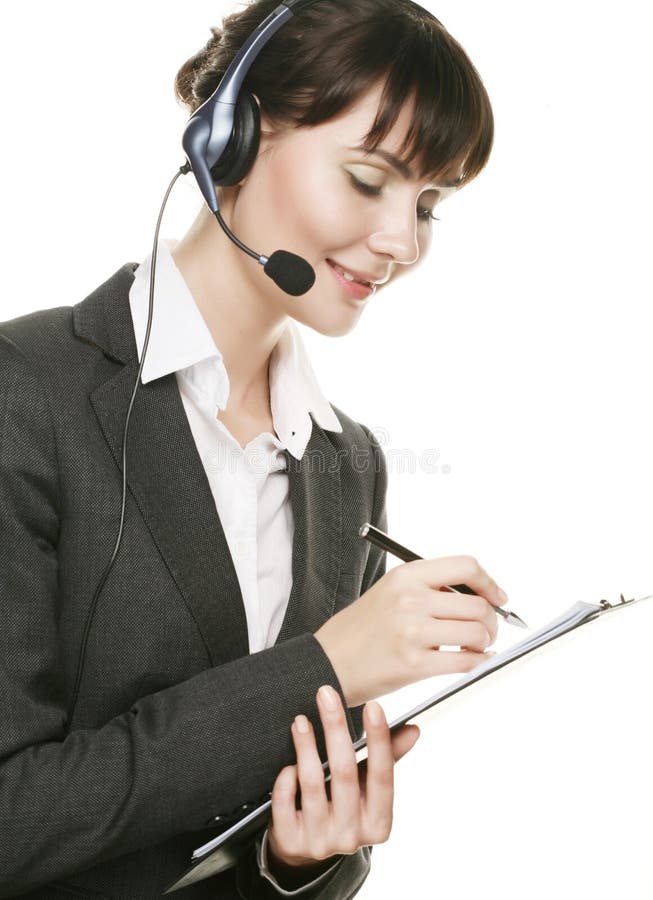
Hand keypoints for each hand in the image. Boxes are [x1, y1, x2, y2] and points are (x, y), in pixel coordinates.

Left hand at [266, 684, 418, 879]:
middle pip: (345, 773)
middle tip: (326, 694)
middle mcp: (352, 836)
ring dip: (306, 746)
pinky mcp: (291, 841)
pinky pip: (285, 800)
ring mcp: (320, 841)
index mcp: (378, 823)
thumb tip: (413, 729)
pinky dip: (286, 777)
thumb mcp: (367, 789)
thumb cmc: (343, 807)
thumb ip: (387, 759)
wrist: (306, 848)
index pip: (383, 776)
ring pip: (313, 783)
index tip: (373, 706)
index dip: (379, 740)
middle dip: (335, 728)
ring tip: (301, 720)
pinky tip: (288, 763)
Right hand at [315, 556, 506, 705]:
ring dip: (485, 642)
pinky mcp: (414, 663)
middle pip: (477, 604)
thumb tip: (479, 594)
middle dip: (491, 620)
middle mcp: (409, 599)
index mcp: (406, 575)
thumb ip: (429, 587)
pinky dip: (479, 662)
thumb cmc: (362, 629)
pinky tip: (474, 661)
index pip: (466, 567)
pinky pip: (466, 661)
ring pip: (476, 632)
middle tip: (487, 629)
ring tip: (474, 646)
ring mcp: (412, 632)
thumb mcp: (390, 591)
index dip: (489, 583)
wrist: (329, 661)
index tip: (498, 597)